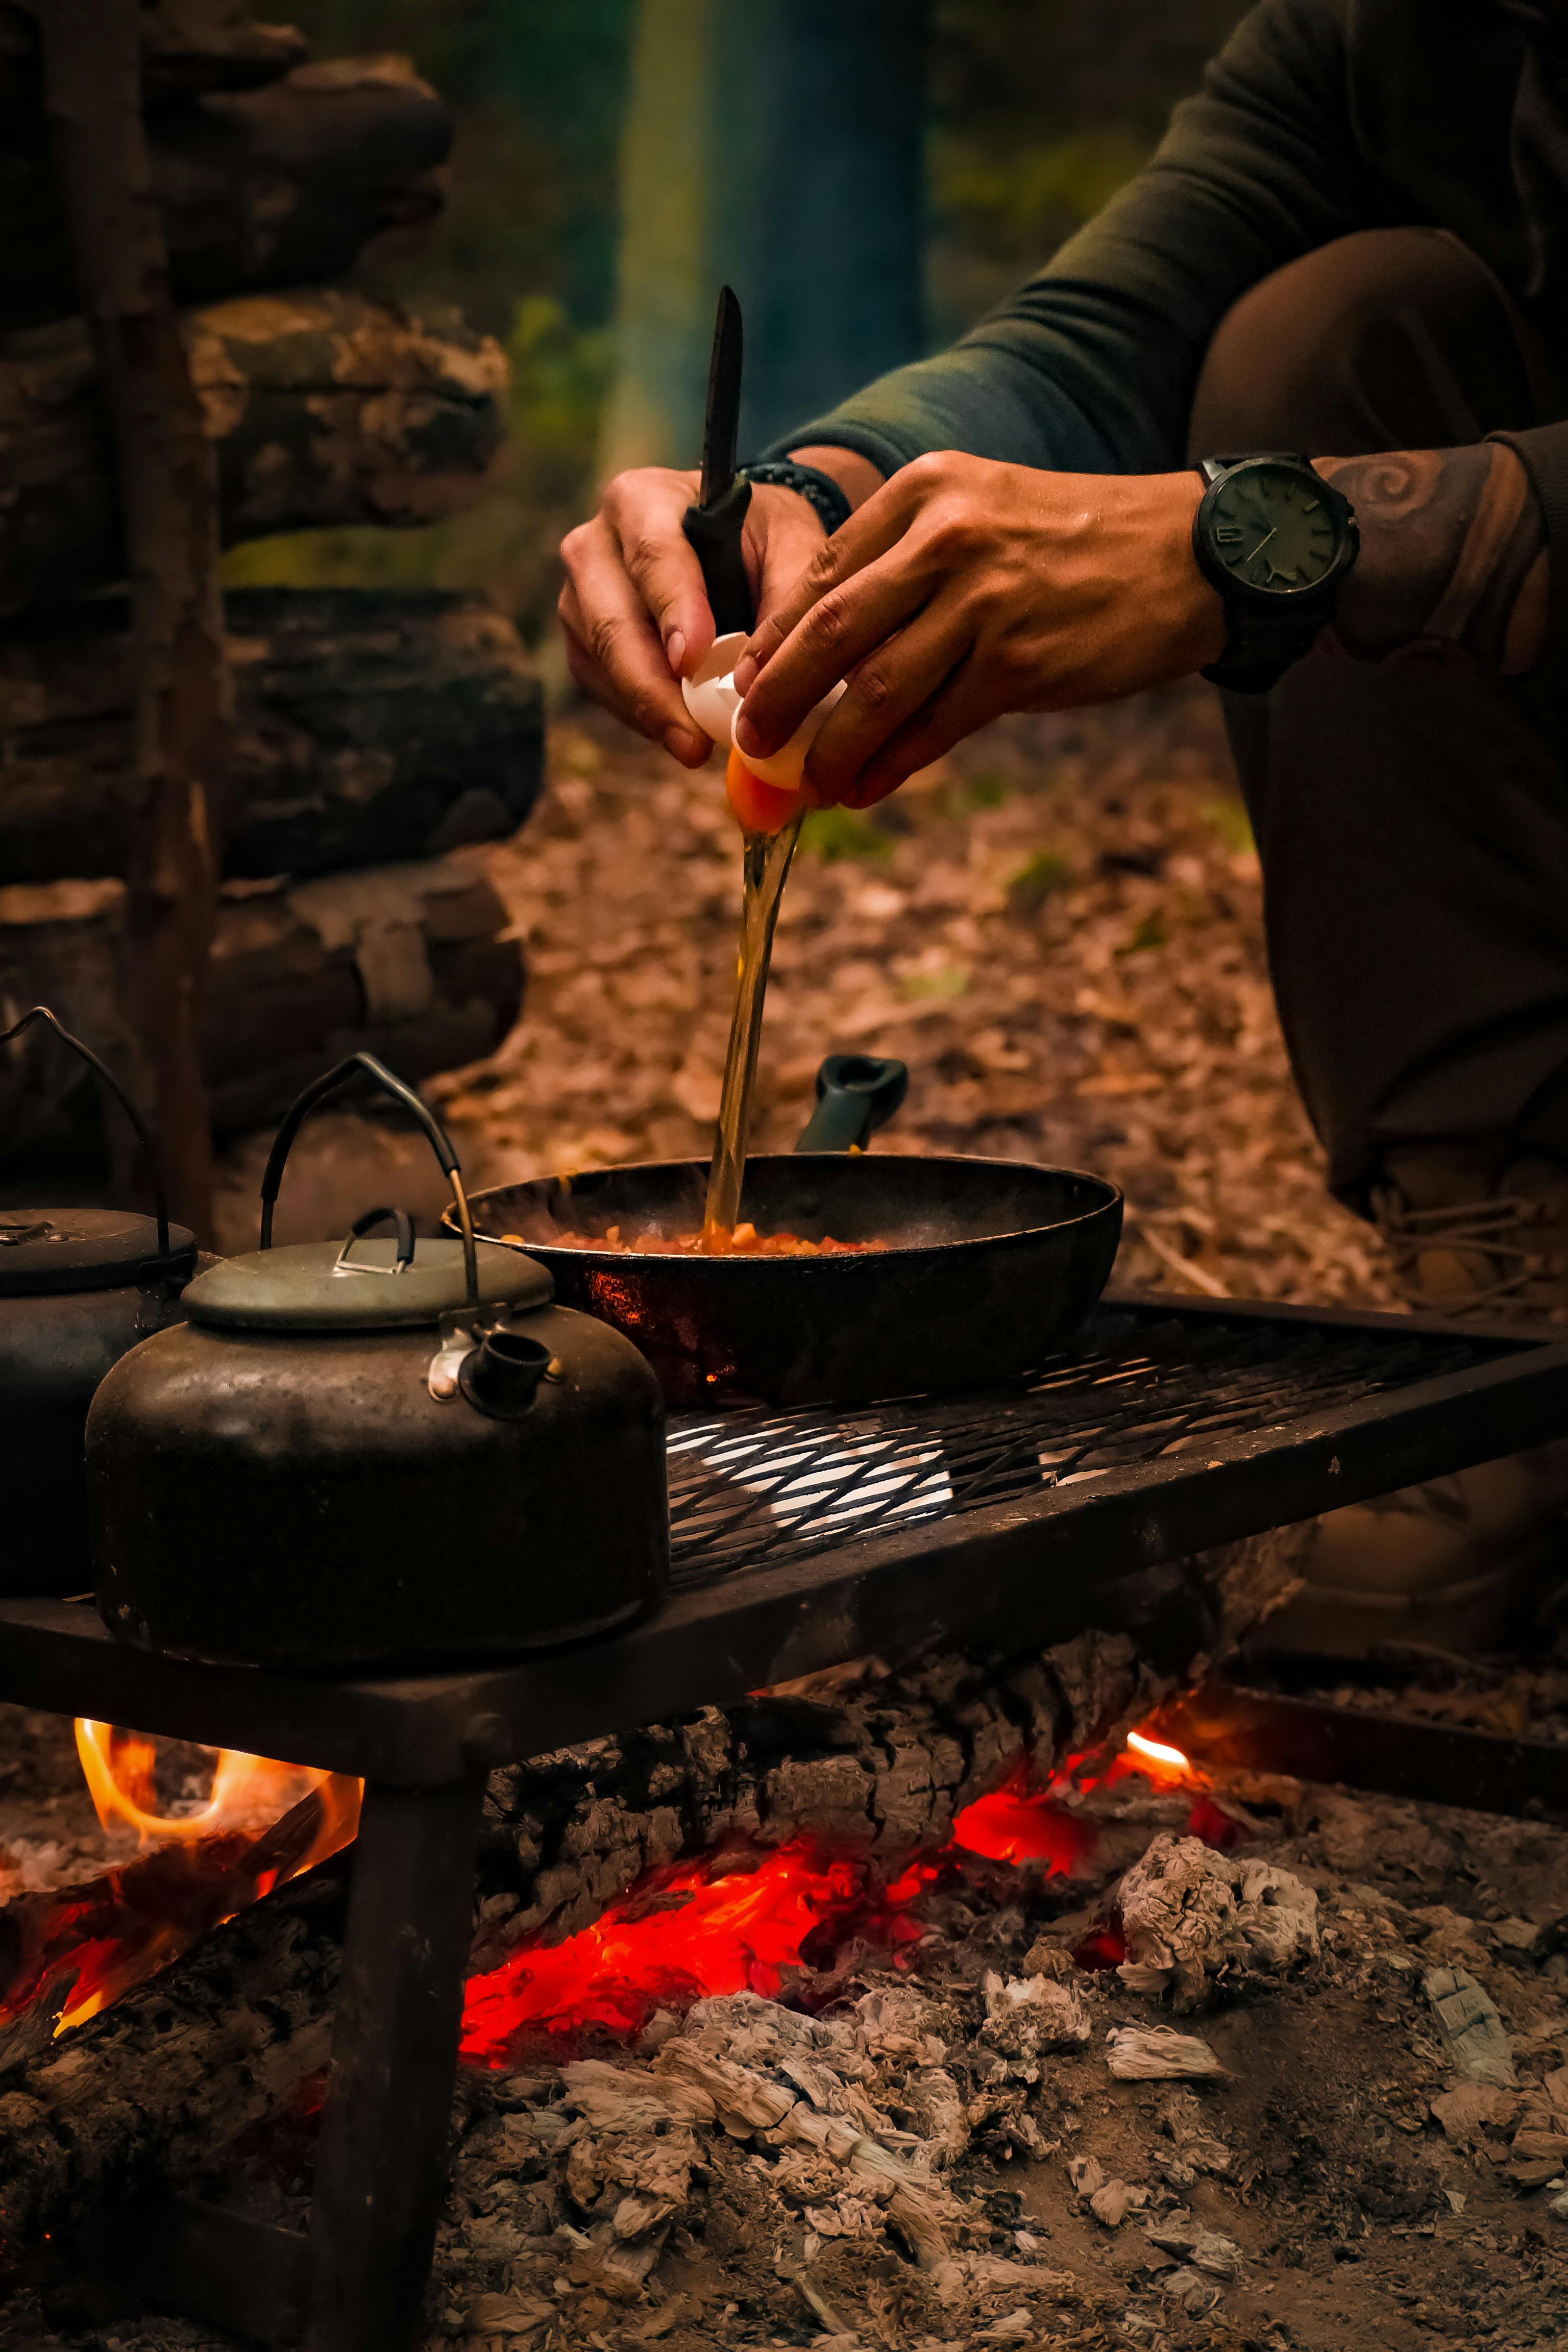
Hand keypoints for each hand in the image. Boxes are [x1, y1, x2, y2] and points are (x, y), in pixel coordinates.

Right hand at [558, 467, 828, 766]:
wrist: (732, 538)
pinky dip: (642, 716)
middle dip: (652, 690)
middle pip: (611, 623)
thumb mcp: (790, 544)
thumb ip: (789, 594)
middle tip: (693, 744)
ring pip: (600, 663)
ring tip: (696, 748)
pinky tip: (681, 731)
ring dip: (648, 712)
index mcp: (642, 500)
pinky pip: (602, 687)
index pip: (653, 557)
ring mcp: (579, 596)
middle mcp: (594, 544)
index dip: (672, 611)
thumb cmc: (761, 536)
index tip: (691, 662)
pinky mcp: (582, 641)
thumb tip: (762, 676)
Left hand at [731, 454, 1226, 806]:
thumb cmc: (1073, 544)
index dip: (775, 642)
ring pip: (875, 691)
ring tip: (809, 782)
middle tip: (752, 743)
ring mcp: (983, 601)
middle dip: (779, 699)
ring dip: (832, 748)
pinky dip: (890, 765)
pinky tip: (867, 787)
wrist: (1186, 556)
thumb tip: (823, 649)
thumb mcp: (981, 511)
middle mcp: (946, 538)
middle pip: (831, 633)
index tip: (746, 687)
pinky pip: (932, 727)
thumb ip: (905, 564)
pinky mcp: (1018, 663)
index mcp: (925, 492)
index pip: (823, 575)